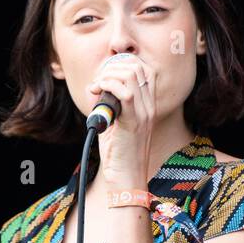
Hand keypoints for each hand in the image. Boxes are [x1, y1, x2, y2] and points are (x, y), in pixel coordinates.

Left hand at [88, 53, 156, 192]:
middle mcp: (149, 107)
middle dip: (112, 67)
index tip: (105, 76)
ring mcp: (144, 114)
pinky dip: (108, 86)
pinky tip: (98, 93)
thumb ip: (106, 104)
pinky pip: (124, 93)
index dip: (123, 64)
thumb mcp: (114, 123)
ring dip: (108, 76)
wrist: (126, 178)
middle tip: (98, 83)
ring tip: (97, 89)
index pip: (144, 69)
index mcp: (148, 105)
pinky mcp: (134, 123)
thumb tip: (93, 87)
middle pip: (137, 67)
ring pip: (131, 75)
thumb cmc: (118, 154)